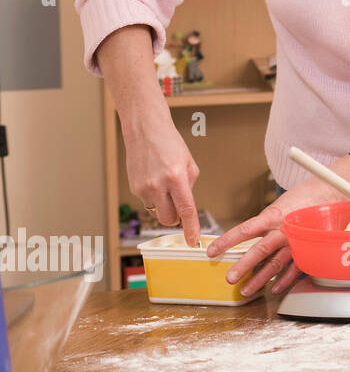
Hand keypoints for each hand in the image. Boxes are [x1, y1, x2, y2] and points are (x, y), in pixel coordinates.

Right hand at [122, 114, 201, 245]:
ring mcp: (143, 188)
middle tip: (179, 206)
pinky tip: (155, 180)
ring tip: (166, 187)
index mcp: (176, 177)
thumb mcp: (189, 164)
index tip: (193, 241)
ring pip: (157, 213)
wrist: (144, 130)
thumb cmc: (170, 144)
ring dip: (164, 207)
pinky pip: (148, 202)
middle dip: (176, 218)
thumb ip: (190, 187)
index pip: (186, 210)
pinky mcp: (134, 188)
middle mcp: (157, 185)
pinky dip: (154, 197)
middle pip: (168, 219)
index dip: (191, 228)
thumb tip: (186, 207)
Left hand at [205, 177, 339, 296]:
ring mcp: (297, 241)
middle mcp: (284, 230)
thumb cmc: (309, 195)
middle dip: (243, 266)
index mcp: (274, 215)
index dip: (227, 241)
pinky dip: (284, 280)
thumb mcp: (283, 204)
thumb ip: (269, 219)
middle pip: (260, 251)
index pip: (245, 230)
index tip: (212, 251)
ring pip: (276, 264)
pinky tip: (274, 288)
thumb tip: (254, 232)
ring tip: (247, 290)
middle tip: (230, 279)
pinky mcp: (309, 249)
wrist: (334, 192)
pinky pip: (295, 269)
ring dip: (260, 279)